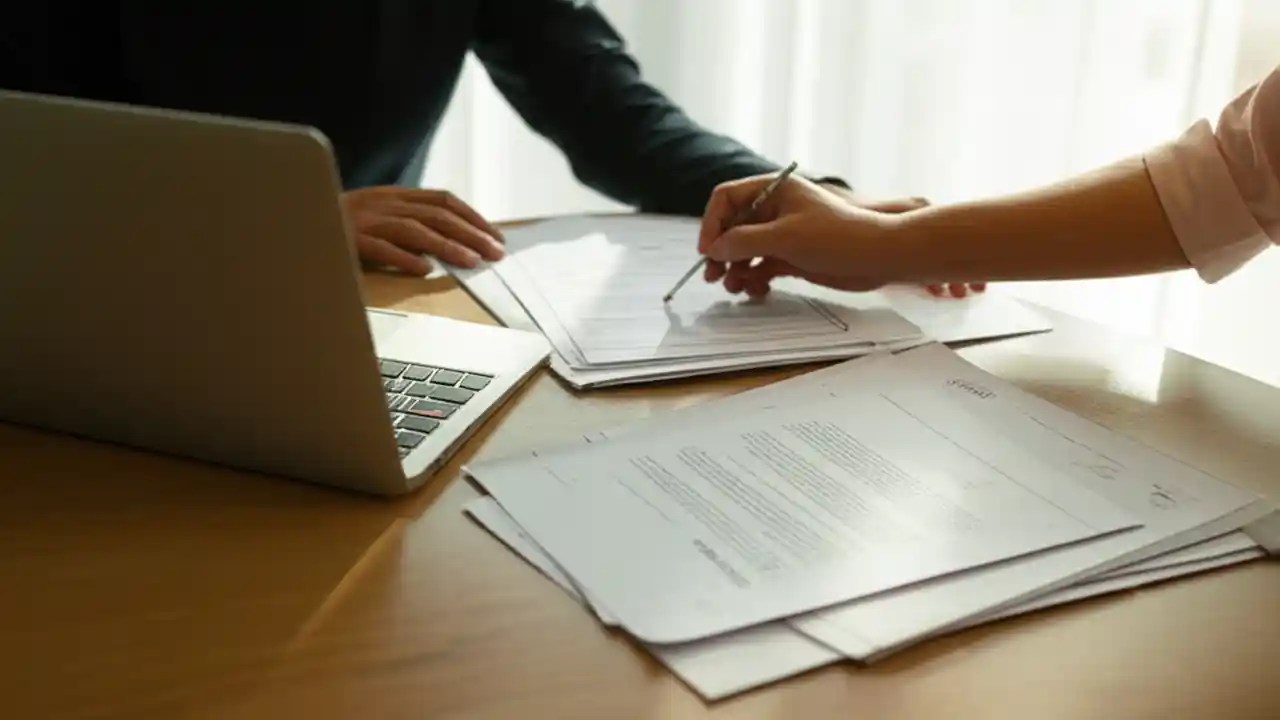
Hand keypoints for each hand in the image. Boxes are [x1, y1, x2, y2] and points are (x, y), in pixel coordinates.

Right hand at [341, 186, 504, 274]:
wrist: (291, 221)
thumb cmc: (338, 227)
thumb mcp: (376, 219)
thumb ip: (407, 226)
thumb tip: (445, 245)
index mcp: (393, 196)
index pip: (443, 200)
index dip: (472, 217)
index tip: (495, 236)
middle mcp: (383, 202)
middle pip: (438, 215)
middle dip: (471, 233)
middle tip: (495, 253)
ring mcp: (366, 219)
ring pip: (415, 230)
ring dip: (447, 246)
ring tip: (471, 261)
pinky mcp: (348, 238)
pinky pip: (380, 248)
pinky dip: (404, 258)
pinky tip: (424, 270)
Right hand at [699, 177, 984, 297]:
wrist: (878, 257)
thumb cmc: (838, 236)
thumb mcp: (785, 237)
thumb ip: (744, 241)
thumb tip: (714, 249)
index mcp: (774, 190)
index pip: (727, 198)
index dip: (712, 223)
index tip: (708, 251)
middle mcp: (774, 210)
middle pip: (732, 227)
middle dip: (720, 251)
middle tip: (713, 276)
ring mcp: (782, 234)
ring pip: (744, 250)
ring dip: (735, 269)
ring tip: (736, 288)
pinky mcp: (791, 256)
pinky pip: (761, 267)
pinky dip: (754, 279)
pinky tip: (757, 291)